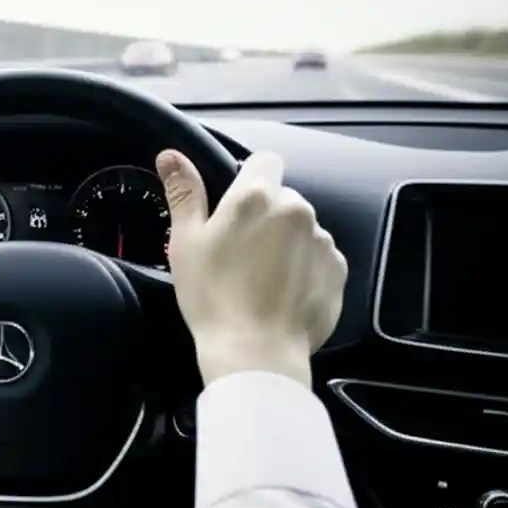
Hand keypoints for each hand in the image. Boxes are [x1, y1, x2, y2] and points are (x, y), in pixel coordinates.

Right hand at [156, 150, 346, 387]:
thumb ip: (184, 193)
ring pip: (302, 228)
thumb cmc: (213, 297)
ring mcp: (321, 240)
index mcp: (256, 197)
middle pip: (283, 198)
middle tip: (240, 252)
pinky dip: (304, 268)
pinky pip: (319, 257)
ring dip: (286, 242)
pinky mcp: (337, 269)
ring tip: (262, 278)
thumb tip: (170, 155)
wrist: (255, 352)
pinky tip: (282, 292)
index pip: (265, 161)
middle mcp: (296, 210)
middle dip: (266, 216)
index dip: (250, 177)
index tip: (237, 206)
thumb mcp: (185, 242)